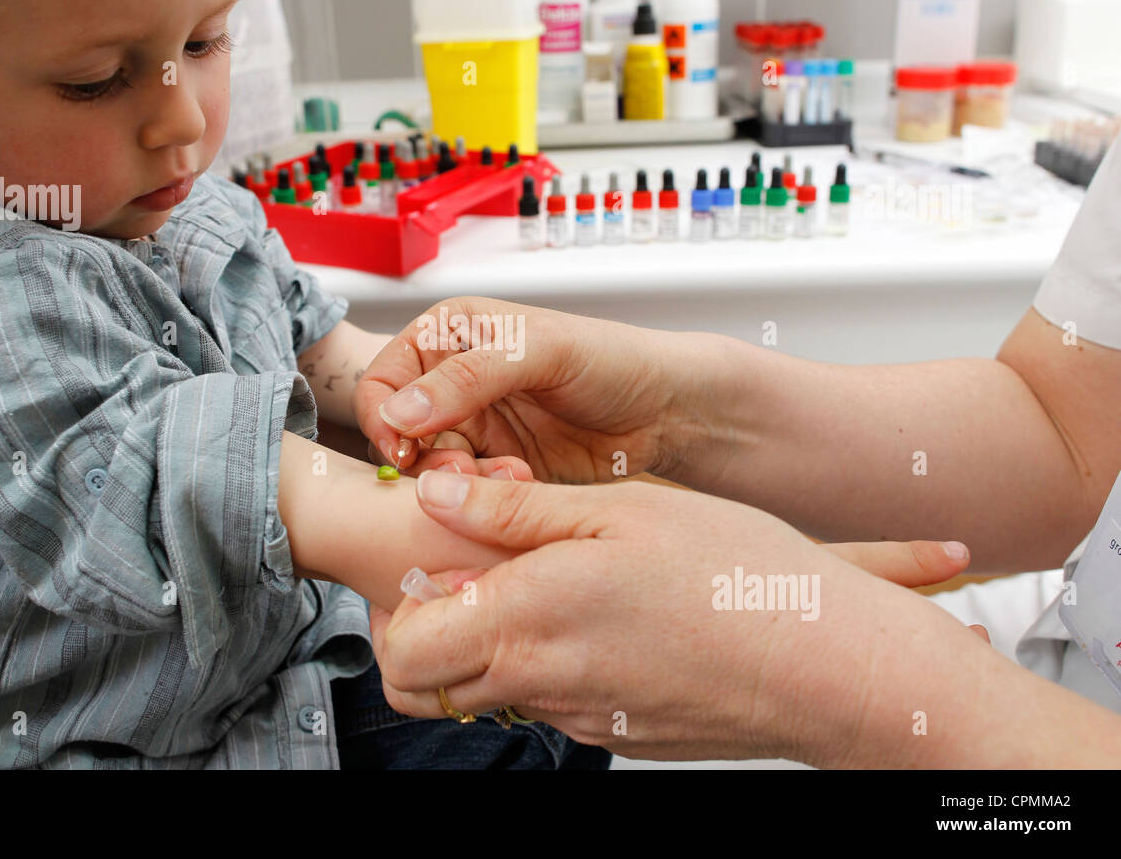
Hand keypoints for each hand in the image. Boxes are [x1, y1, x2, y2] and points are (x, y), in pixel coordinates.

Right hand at [354, 297, 683, 482]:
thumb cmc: (609, 360)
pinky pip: (465, 492)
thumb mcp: (538, 351)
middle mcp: (452, 382)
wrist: (663, 411)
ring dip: (459, 481)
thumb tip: (402, 411)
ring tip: (507, 474)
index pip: (383, 380)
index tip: (405, 448)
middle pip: (399, 434)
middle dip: (426, 458)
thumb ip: (469, 377)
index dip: (384, 417)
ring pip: (430, 469)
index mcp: (449, 335)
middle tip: (464, 470)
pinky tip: (523, 481)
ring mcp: (474, 427)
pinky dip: (484, 495)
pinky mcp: (495, 467)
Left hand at [370, 471, 989, 764]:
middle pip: (425, 685)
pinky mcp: (615, 733)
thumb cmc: (737, 578)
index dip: (399, 604)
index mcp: (527, 617)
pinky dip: (550, 663)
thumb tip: (438, 494)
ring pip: (487, 692)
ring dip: (490, 643)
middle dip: (425, 631)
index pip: (402, 649)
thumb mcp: (621, 509)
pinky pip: (550, 702)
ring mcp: (579, 716)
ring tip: (545, 585)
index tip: (435, 558)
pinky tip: (603, 617)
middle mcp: (541, 680)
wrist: (828, 666)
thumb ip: (515, 509)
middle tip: (467, 575)